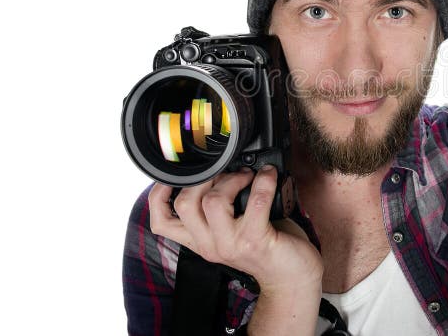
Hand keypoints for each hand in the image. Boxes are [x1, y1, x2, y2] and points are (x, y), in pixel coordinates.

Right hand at [148, 167, 322, 295]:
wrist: (290, 278)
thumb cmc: (264, 247)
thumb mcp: (231, 231)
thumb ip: (217, 209)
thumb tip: (220, 169)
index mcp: (199, 241)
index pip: (161, 222)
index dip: (157, 196)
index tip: (173, 176)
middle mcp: (209, 245)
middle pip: (184, 204)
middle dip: (204, 178)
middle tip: (227, 172)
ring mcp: (231, 245)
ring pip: (213, 202)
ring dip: (232, 179)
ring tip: (248, 176)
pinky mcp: (256, 241)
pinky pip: (255, 201)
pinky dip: (264, 182)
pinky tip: (269, 176)